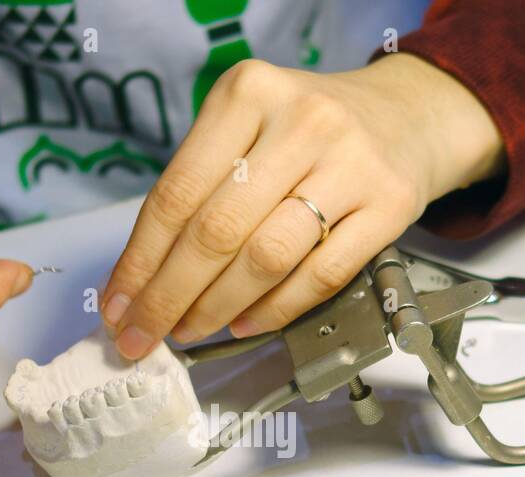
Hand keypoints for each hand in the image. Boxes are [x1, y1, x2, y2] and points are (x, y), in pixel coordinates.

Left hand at [101, 54, 504, 359]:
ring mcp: (350, 163)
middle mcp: (301, 121)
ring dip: (217, 307)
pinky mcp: (389, 205)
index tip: (117, 306)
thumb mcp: (247, 126)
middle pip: (216, 230)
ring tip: (191, 330)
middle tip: (144, 334)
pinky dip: (274, 309)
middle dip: (169, 295)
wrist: (407, 116)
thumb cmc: (308, 133)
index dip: (139, 260)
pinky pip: (320, 275)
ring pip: (266, 257)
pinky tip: (243, 323)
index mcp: (249, 93)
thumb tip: (142, 276)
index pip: (177, 192)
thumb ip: (200, 186)